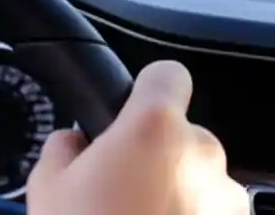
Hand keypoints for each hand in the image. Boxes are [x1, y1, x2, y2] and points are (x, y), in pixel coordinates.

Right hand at [27, 61, 247, 214]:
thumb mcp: (47, 191)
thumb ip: (65, 149)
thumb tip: (73, 143)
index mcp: (153, 129)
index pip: (167, 75)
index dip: (146, 90)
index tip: (131, 110)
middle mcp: (201, 156)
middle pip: (181, 135)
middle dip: (156, 158)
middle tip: (119, 194)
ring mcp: (227, 200)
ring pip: (199, 180)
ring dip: (177, 197)